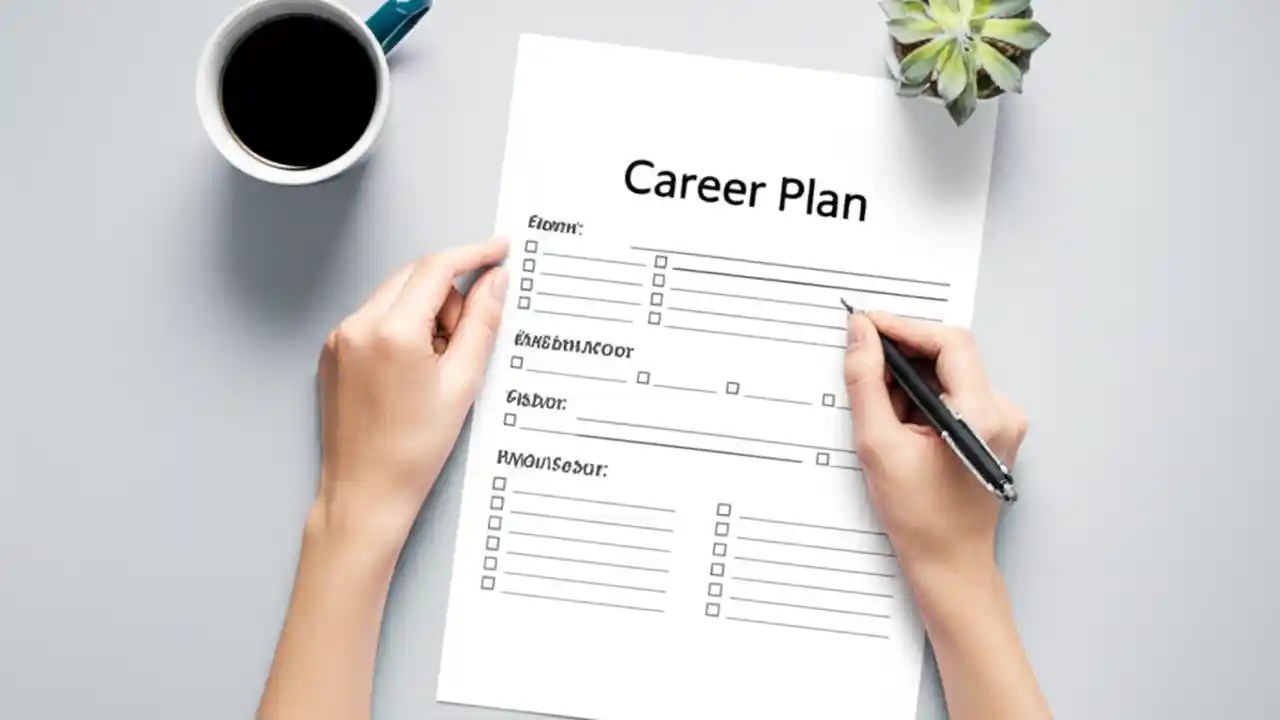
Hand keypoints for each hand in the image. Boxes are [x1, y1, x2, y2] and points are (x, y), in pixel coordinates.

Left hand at [315, 238, 508, 540]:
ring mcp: (339, 337)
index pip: (437, 268)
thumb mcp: (462, 383)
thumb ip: (482, 323)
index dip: (473, 253)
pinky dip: (402, 328)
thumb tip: (495, 281)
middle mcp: (358, 326)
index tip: (498, 249)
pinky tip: (414, 370)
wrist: (366, 492)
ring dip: (426, 312)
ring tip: (436, 366)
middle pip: (415, 277)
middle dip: (449, 295)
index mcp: (392, 331)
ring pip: (396, 296)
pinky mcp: (332, 351)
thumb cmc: (412, 450)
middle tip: (466, 339)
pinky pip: (375, 318)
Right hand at [843, 312, 1027, 576]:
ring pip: (949, 374)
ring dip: (912, 382)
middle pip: (950, 355)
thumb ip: (866, 382)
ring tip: (885, 416)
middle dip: (904, 357)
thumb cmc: (920, 517)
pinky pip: (955, 393)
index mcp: (982, 416)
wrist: (949, 561)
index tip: (868, 324)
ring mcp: (1002, 421)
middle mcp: (1002, 413)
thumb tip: (860, 336)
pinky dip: (924, 399)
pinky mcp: (993, 429)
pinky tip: (903, 427)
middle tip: (866, 369)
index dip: (904, 326)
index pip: (948, 343)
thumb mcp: (878, 444)